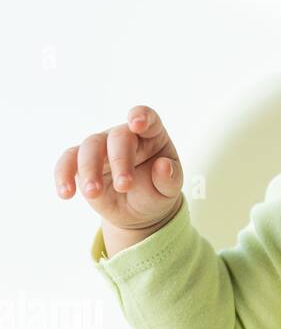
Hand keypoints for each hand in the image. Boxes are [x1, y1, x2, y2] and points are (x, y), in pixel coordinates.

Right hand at [54, 105, 184, 231]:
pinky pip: (67, 161)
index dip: (141, 117)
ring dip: (89, 170)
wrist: (137, 212)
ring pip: (90, 147)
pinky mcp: (80, 162)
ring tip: (93, 194)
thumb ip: (169, 179)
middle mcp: (124, 136)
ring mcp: (101, 147)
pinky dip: (63, 175)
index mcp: (151, 135)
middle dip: (120, 161)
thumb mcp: (169, 190)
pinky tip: (66, 193)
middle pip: (117, 137)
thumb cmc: (156, 192)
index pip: (147, 118)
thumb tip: (163, 166)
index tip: (136, 123)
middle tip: (124, 186)